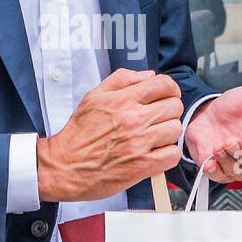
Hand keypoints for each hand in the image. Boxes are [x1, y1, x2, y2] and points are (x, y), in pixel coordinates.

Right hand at [37, 68, 183, 201]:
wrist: (65, 166)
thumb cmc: (79, 133)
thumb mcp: (94, 96)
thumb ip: (122, 80)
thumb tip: (149, 75)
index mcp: (123, 100)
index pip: (164, 85)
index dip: (169, 89)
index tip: (165, 97)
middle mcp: (134, 119)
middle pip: (175, 106)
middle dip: (168, 111)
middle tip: (156, 119)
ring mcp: (140, 143)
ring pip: (176, 129)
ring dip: (167, 133)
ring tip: (153, 137)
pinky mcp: (143, 165)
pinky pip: (172, 154)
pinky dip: (166, 154)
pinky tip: (154, 153)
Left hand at [184, 83, 241, 183]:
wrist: (211, 109)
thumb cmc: (237, 106)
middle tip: (233, 140)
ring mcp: (234, 163)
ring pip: (235, 173)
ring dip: (227, 160)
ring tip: (219, 145)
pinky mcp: (216, 166)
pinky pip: (217, 177)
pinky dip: (214, 172)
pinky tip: (210, 162)